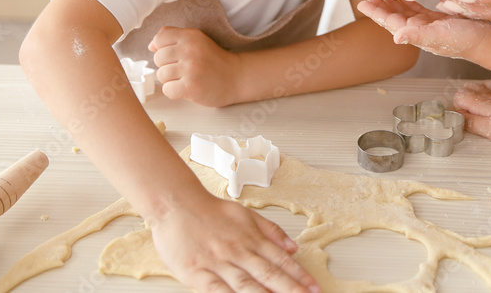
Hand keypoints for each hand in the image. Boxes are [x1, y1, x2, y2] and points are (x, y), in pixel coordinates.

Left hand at [150, 27, 243, 106]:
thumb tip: (151, 45)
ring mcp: (191, 69)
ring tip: (186, 78)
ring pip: (161, 75)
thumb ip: (173, 36)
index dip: (162, 49)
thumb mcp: (197, 40)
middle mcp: (190, 50)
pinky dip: (174, 92)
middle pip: (158, 59)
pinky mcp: (191, 87)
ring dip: (171, 80)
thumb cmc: (213, 60)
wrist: (236, 78)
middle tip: (183, 69)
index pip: (159, 39)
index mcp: (190, 36)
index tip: (175, 55)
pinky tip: (186, 88)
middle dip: (167, 66)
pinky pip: (167, 90)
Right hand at [151, 190, 318, 292]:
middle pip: (269, 274)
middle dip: (290, 289)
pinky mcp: (198, 274)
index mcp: (251, 238)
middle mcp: (238, 252)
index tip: (314, 287)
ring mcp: (218, 263)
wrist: (177, 205)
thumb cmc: (210, 211)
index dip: (299, 276)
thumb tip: (293, 247)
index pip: (280, 261)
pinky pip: (218, 291)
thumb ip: (271, 231)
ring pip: (247, 285)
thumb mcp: (246, 215)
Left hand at [357, 0, 490, 58]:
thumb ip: (418, 35)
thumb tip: (396, 36)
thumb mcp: (441, 36)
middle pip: (394, 15)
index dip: (376, 13)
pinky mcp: (436, 18)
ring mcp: (426, 24)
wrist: (487, 40)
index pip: (391, 22)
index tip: (361, 3)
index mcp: (416, 34)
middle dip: (380, 4)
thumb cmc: (466, 40)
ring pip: (404, 10)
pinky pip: (417, 6)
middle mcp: (418, 30)